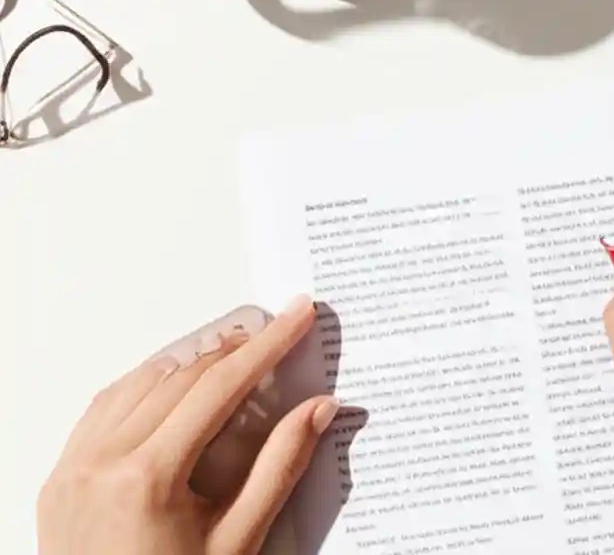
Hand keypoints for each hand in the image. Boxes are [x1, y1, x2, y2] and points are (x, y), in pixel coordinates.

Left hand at [38, 296, 334, 554]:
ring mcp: (72, 469)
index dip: (266, 347)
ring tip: (234, 352)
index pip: (219, 387)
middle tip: (276, 331)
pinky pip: (102, 411)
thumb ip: (280, 469)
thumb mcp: (239, 542)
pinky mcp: (60, 481)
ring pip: (137, 384)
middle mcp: (101, 462)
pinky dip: (143, 387)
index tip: (296, 317)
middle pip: (179, 377)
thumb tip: (317, 411)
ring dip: (188, 363)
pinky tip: (171, 385)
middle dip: (234, 350)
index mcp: (148, 477)